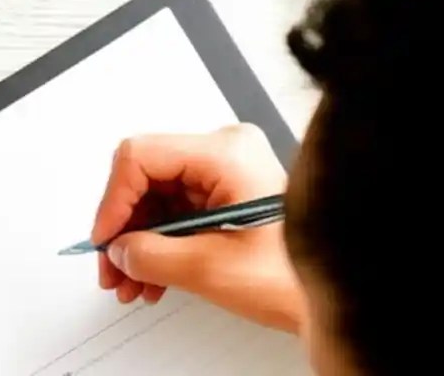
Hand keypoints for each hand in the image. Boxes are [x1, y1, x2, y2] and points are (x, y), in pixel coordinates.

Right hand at [90, 124, 305, 332]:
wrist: (338, 293)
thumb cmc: (297, 275)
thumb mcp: (211, 268)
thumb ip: (152, 255)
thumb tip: (119, 249)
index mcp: (226, 153)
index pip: (140, 156)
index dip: (113, 201)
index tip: (106, 238)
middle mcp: (226, 151)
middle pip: (145, 177)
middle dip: (124, 228)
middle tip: (113, 267)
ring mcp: (227, 170)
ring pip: (157, 197)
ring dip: (139, 241)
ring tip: (133, 280)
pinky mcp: (227, 190)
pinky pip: (177, 209)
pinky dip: (161, 242)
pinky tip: (153, 274)